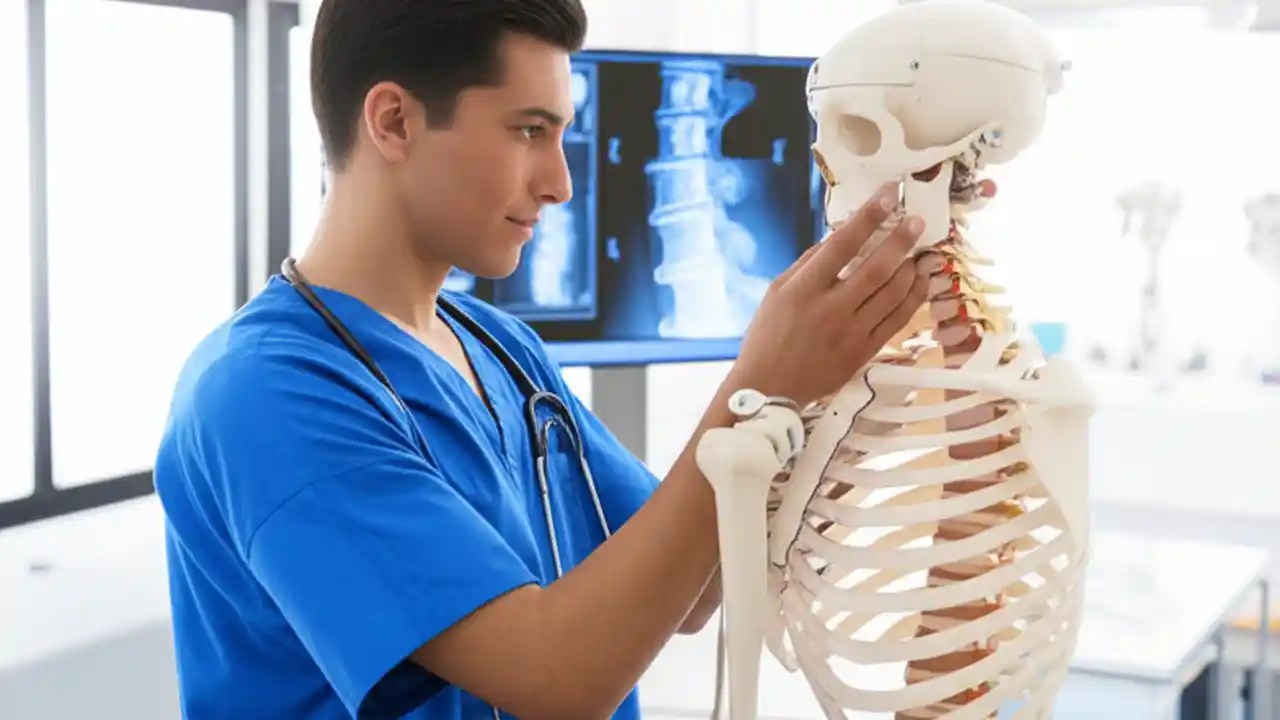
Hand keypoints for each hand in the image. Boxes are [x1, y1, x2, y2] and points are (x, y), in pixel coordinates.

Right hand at [727, 182, 938, 408]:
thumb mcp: (777, 291)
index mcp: (803, 291)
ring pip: (893, 295)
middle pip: (876, 269)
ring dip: (913, 270)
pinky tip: (921, 283)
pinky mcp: (864, 353)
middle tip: (918, 222)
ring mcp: (851, 334)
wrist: (770, 387)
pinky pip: (897, 321)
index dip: (868, 217)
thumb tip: (840, 235)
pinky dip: (913, 299)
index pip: (841, 245)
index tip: (889, 195)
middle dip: (901, 241)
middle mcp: (830, 310)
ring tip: (923, 253)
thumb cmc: (768, 335)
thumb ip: (808, 263)